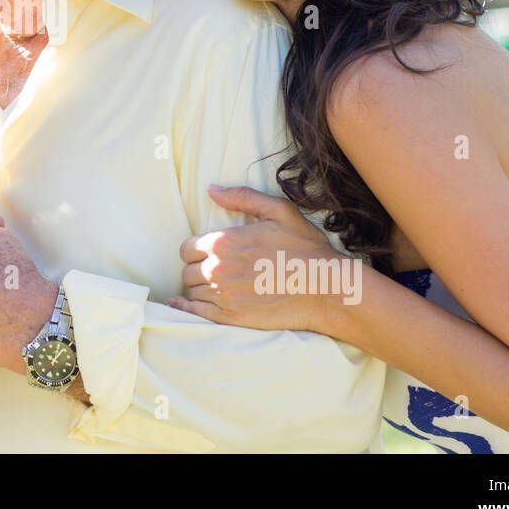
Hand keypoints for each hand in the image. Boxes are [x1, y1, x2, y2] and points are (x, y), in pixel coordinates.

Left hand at [167, 185, 350, 333]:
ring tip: (216, 286)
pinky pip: (195, 313)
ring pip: (193, 292)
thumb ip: (241, 198)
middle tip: (217, 270)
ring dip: (200, 288)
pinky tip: (183, 304)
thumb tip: (212, 190)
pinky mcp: (230, 318)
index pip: (187, 249)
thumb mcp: (278, 211)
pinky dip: (187, 308)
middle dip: (198, 269)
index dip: (197, 250)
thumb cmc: (304, 248)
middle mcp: (217, 269)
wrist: (326, 288)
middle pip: (188, 271)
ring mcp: (222, 296)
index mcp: (222, 242)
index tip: (209, 254)